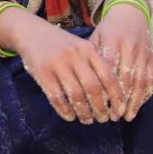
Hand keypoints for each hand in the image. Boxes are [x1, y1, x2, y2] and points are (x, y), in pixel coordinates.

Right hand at [0, 7, 123, 124]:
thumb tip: (112, 97)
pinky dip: (65, 110)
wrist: (32, 33)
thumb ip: (97, 66)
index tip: (120, 111)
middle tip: (104, 120)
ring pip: (76, 95)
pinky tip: (71, 117)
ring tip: (88, 120)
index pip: (109, 76)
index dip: (116, 97)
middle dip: (101, 108)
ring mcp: (58, 64)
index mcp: (89, 49)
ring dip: (84, 112)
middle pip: (93, 88)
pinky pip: (56, 97)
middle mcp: (75, 56)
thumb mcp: (83, 48)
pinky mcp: (42, 72)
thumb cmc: (63, 45)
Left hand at [90, 1, 152, 121]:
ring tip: (127, 116)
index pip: (109, 70)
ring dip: (134, 102)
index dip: (104, 89)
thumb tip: (84, 84)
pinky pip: (151, 79)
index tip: (99, 105)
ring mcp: (143, 53)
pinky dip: (146, 94)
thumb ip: (92, 57)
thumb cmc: (109, 28)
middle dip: (120, 101)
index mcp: (113, 41)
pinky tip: (139, 105)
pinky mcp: (152, 58)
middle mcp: (130, 47)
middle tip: (112, 117)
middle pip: (126, 79)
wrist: (131, 13)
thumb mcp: (96, 37)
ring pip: (140, 81)